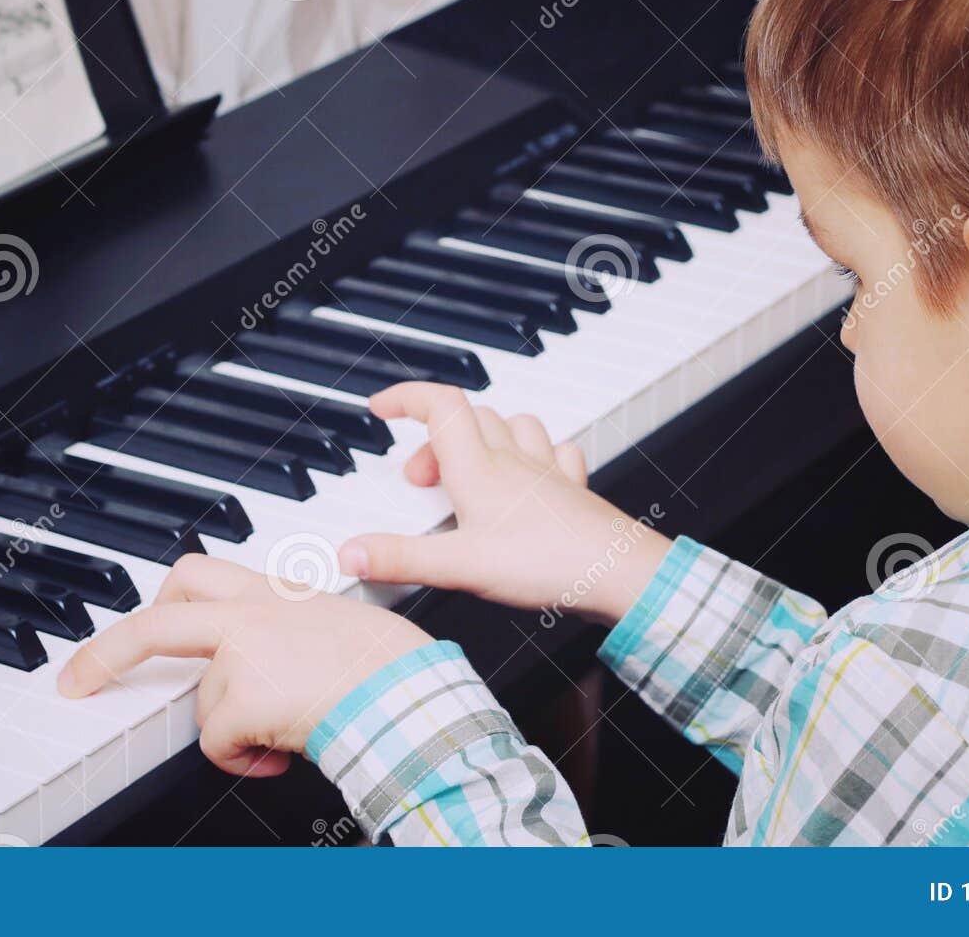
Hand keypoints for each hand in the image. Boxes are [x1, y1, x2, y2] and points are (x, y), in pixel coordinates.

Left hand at [57, 555, 431, 775]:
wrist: (411, 691)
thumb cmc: (391, 667)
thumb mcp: (334, 626)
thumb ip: (286, 633)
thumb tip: (260, 672)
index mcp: (275, 591)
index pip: (198, 577)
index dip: (160, 600)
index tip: (137, 617)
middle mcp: (252, 612)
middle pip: (156, 621)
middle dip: (106, 652)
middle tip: (77, 682)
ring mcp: (242, 652)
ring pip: (203, 705)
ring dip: (234, 730)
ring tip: (286, 731)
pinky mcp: (241, 697)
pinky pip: (216, 743)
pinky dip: (243, 760)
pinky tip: (281, 755)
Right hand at [338, 382, 671, 624]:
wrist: (619, 572)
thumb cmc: (548, 563)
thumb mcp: (460, 567)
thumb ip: (401, 559)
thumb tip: (348, 553)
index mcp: (480, 470)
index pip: (441, 405)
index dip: (407, 397)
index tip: (382, 407)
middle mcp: (513, 461)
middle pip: (470, 416)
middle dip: (434, 435)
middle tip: (418, 479)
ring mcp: (546, 473)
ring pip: (513, 425)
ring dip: (484, 435)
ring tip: (467, 470)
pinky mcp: (572, 490)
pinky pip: (555, 451)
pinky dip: (536, 453)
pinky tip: (532, 473)